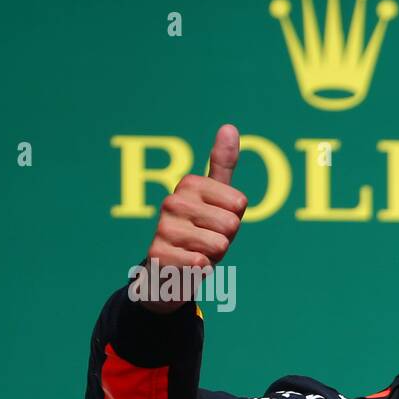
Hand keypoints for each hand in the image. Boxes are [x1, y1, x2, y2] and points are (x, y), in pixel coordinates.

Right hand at [139, 124, 247, 312]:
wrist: (168, 272)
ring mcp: (163, 228)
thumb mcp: (216, 199)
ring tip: (196, 253)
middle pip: (231, 224)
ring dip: (214, 256)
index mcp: (189, 185)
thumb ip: (222, 165)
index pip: (239, 203)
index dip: (234, 219)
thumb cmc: (199, 233)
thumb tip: (229, 126)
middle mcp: (172, 201)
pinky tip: (187, 267)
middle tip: (207, 242)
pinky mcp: (158, 255)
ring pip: (219, 245)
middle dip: (226, 240)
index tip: (216, 222)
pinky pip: (201, 263)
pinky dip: (201, 271)